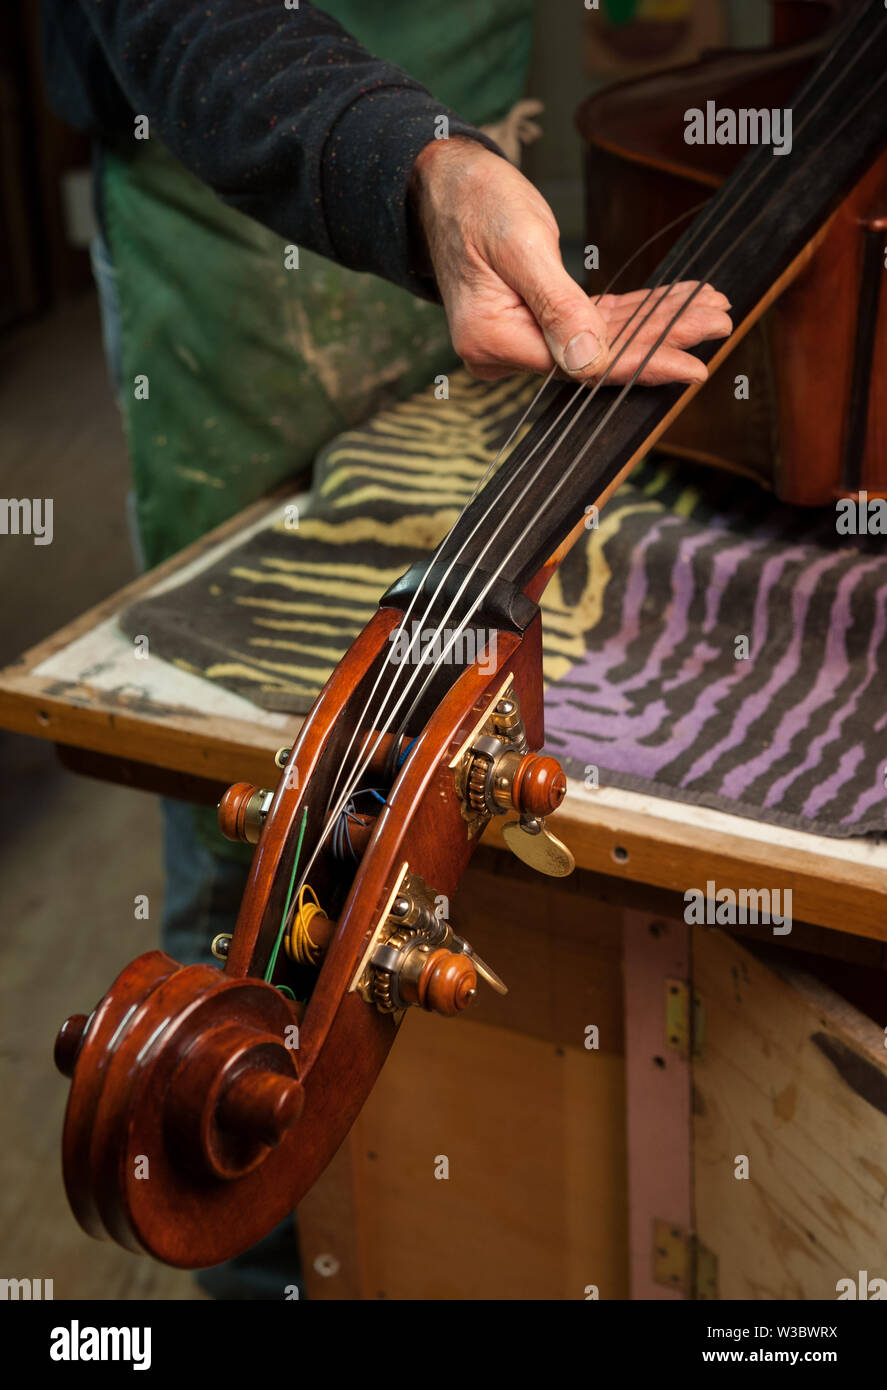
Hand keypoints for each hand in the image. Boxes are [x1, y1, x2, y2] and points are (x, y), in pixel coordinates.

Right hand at [411, 137, 732, 384]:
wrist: (443, 183)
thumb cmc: (475, 202)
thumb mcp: (521, 246)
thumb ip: (556, 306)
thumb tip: (589, 362)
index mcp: (494, 341)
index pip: (581, 365)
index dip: (641, 364)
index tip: (693, 365)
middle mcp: (506, 350)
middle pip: (598, 355)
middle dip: (661, 340)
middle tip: (719, 321)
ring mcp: (521, 338)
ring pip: (602, 338)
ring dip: (655, 323)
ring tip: (708, 309)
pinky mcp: (537, 320)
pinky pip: (593, 322)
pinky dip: (634, 311)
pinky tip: (674, 302)